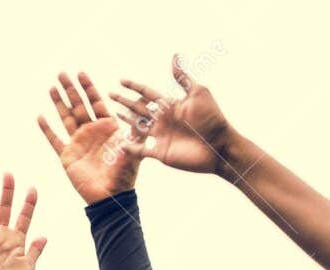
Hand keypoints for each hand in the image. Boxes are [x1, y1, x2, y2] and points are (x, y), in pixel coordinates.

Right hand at [0, 175, 45, 269]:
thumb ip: (35, 250)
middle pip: (5, 208)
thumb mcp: (29, 266)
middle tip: (9, 174)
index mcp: (18, 239)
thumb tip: (44, 236)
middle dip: (8, 192)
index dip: (28, 203)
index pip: (24, 216)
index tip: (33, 188)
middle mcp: (3, 234)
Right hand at [38, 72, 138, 203]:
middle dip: (71, 89)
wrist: (110, 196)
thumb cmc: (125, 174)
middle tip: (62, 73)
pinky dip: (47, 130)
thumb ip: (136, 130)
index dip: (88, 87)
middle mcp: (91, 132)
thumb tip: (148, 111)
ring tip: (52, 87)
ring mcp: (78, 143)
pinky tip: (40, 117)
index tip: (81, 73)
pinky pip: (55, 140)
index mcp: (107, 127)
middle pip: (79, 105)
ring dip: (59, 103)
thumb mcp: (133, 148)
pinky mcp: (67, 156)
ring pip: (66, 118)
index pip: (96, 102)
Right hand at [112, 54, 236, 174]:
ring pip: (138, 127)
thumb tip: (174, 56)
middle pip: (139, 108)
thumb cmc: (212, 119)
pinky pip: (141, 151)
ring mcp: (161, 136)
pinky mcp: (161, 153)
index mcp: (170, 105)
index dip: (134, 86)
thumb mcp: (198, 93)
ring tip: (113, 114)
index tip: (121, 80)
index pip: (147, 93)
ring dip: (126, 120)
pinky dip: (131, 148)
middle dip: (124, 101)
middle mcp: (163, 119)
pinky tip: (120, 144)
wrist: (219, 146)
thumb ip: (183, 78)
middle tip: (110, 94)